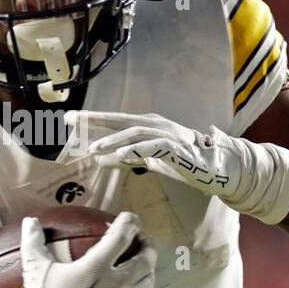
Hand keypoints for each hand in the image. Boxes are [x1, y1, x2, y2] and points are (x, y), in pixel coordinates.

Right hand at [0, 211, 155, 287]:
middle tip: (142, 241)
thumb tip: (29, 221)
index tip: (130, 218)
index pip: (122, 236)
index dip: (130, 222)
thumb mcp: (35, 270)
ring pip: (148, 283)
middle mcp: (116, 286)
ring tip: (141, 265)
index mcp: (96, 267)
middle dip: (147, 246)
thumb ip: (34, 242)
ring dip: (148, 271)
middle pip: (146, 260)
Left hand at [69, 110, 288, 223]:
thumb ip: (127, 158)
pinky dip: (137, 151)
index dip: (93, 119)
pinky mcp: (178, 149)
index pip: (116, 121)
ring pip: (135, 133)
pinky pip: (154, 148)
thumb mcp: (150, 161)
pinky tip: (122, 157)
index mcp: (149, 126)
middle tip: (70, 121)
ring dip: (113, 140)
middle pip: (121, 120)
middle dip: (94, 120)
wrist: (218, 168)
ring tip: (94, 149)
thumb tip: (102, 160)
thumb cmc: (184, 162)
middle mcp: (157, 125)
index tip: (69, 119)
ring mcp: (168, 134)